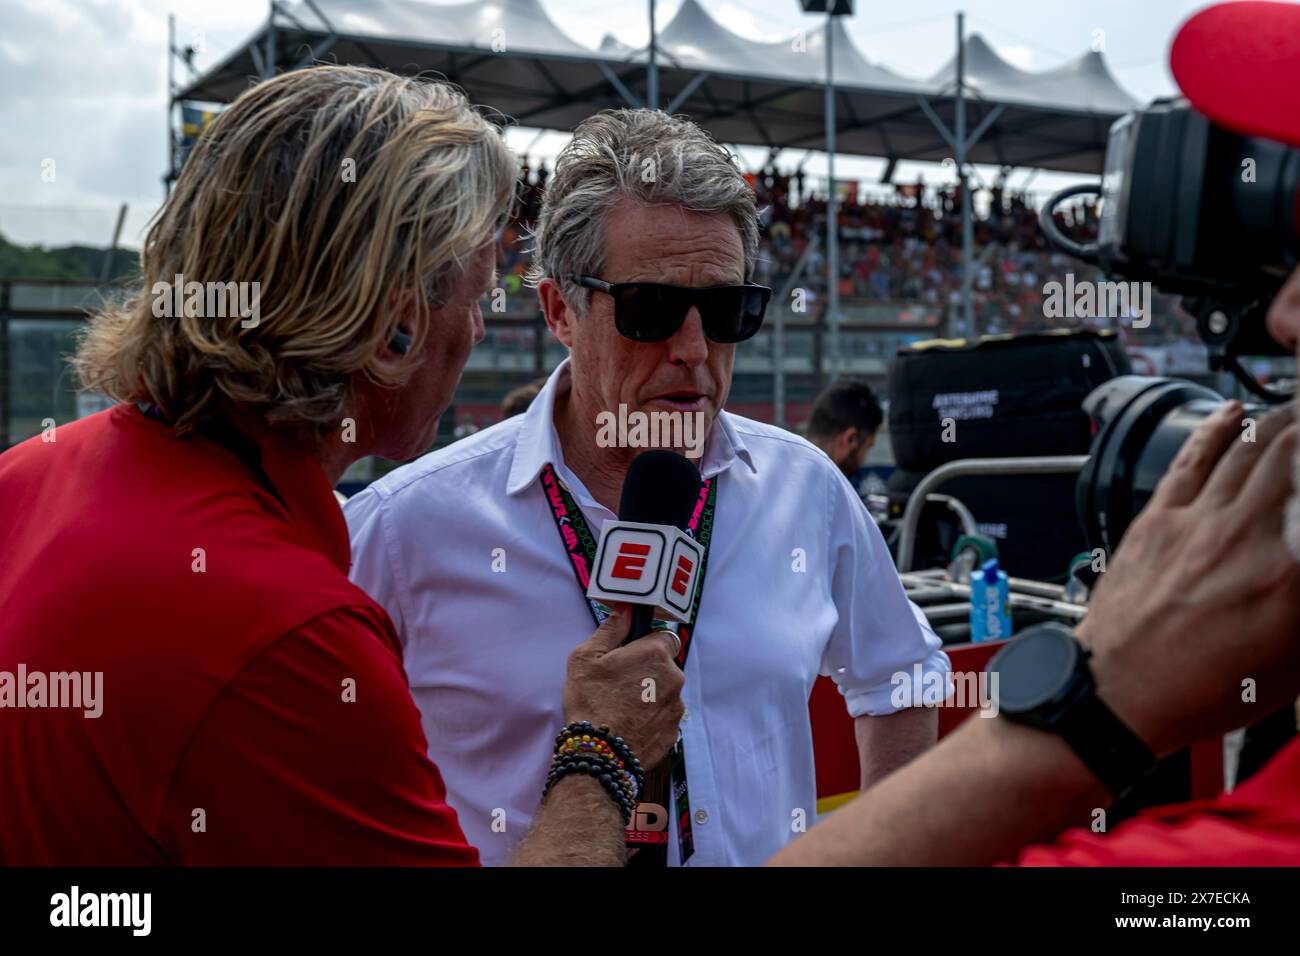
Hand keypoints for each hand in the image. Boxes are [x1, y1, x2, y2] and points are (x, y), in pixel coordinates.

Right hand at [562, 604, 685, 768]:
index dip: (646, 643)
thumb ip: (611, 629)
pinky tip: (629, 724)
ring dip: (650, 694)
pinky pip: (664, 716)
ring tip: (622, 707)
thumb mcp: (586, 657)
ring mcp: (676, 707)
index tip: (629, 652)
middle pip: (665, 665)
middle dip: (647, 670)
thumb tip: (625, 609)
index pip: (663, 636)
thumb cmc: (590, 701)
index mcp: (655, 654)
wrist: (599, 754)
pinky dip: (650, 717)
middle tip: (619, 682)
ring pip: (665, 691)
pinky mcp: (674, 731)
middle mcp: (674, 678)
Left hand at [1078, 401, 1299, 755]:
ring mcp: (1199, 520)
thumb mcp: (1293, 662)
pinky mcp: (1158, 517)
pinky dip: (1217, 427)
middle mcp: (1247, 534)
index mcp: (1292, 573)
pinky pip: (1193, 457)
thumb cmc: (1203, 691)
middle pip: (1299, 453)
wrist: (1117, 694)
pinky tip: (1234, 410)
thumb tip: (1299, 569)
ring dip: (1284, 419)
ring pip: (1251, 446)